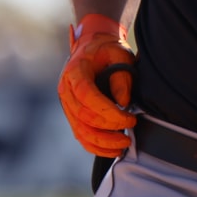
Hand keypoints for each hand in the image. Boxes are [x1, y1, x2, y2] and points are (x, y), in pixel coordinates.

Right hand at [57, 14, 136, 156]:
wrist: (93, 47)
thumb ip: (122, 77)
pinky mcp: (71, 114)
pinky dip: (95, 146)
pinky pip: (80, 135)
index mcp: (75, 70)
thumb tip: (123, 102)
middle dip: (108, 129)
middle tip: (130, 130)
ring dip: (102, 142)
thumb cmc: (108, 51)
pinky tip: (111, 149)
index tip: (128, 118)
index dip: (107, 111)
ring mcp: (66, 104)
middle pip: (83, 116)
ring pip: (80, 130)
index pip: (86, 95)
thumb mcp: (120, 55)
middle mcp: (66, 89)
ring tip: (123, 145)